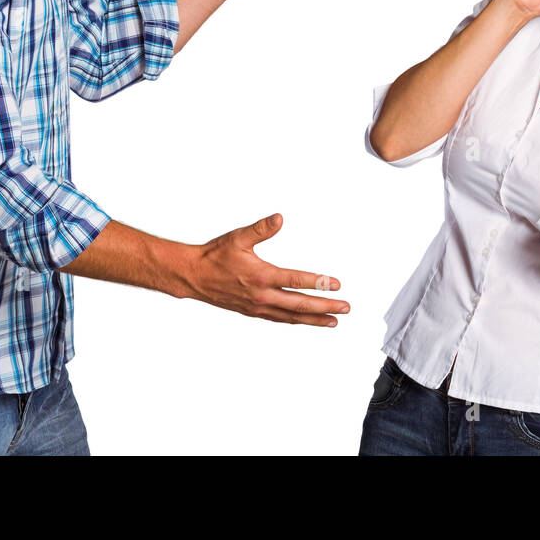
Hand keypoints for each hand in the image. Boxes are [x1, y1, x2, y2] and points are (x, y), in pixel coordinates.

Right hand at [184, 213, 349, 326]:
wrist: (193, 276)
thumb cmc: (215, 255)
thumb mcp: (238, 237)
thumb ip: (261, 229)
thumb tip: (279, 218)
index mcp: (261, 277)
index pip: (297, 282)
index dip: (319, 283)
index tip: (337, 285)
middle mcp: (261, 296)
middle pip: (300, 305)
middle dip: (325, 307)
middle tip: (345, 308)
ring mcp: (257, 307)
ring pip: (291, 317)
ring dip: (314, 319)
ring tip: (333, 321)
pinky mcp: (252, 312)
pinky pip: (279, 319)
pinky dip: (295, 321)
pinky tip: (305, 321)